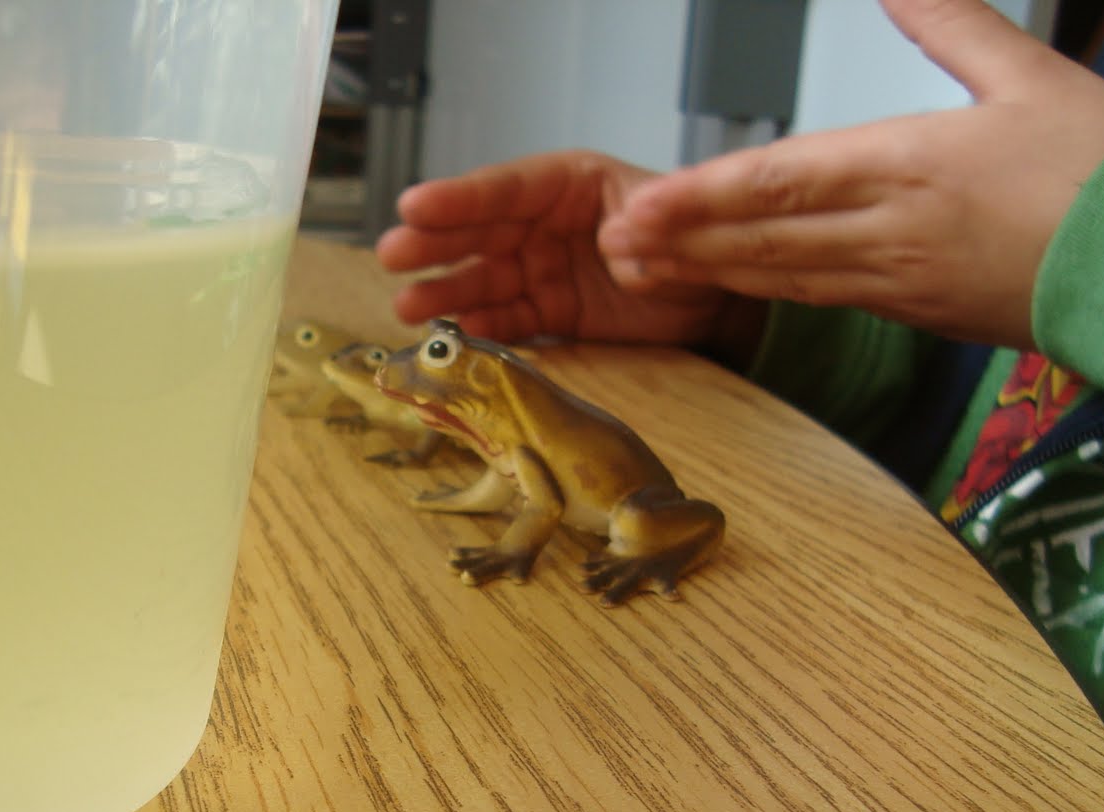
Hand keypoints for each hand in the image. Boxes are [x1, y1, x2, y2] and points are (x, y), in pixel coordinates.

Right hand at [374, 151, 766, 352]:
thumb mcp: (670, 227)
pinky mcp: (546, 312)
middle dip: (435, 243)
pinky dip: (481, 328)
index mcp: (568, 184)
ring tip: (406, 308)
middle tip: (392, 254)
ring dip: (445, 292)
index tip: (414, 205)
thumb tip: (614, 240)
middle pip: (480, 231)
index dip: (460, 197)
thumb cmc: (689, 243)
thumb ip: (640, 233)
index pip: (507, 188)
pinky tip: (453, 335)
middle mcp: (543, 224)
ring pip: (483, 278)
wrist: (712, 299)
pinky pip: (506, 319)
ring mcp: (540, 269)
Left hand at [597, 0, 1103, 348]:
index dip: (703, 195)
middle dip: (679, 242)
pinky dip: (763, 291)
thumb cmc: (1101, 176)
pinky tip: (727, 285)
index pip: (783, 180)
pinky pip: (819, 298)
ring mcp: (896, 282)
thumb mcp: (1029, 76)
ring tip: (640, 270)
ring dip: (706, 272)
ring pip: (780, 275)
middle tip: (609, 244)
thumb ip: (952, 25)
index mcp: (912, 165)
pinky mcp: (913, 315)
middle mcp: (890, 231)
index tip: (643, 204)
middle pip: (762, 237)